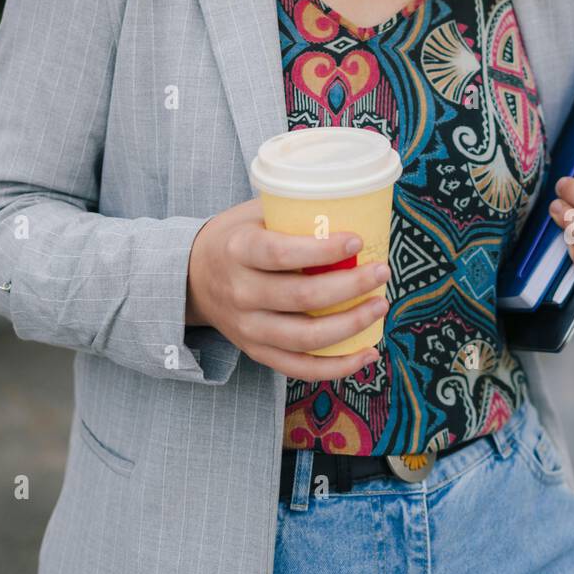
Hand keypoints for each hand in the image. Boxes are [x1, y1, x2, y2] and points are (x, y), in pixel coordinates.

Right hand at [187, 198, 389, 380]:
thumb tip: (351, 204)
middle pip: (302, 297)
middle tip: (382, 272)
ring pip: (306, 339)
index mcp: (238, 251)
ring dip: (351, 326)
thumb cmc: (236, 238)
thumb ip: (292, 211)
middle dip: (351, 287)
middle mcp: (240, 292)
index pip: (282, 254)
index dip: (323, 251)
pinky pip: (300, 369)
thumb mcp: (253, 214)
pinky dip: (338, 367)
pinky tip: (368, 353)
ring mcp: (247, 328)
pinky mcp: (256, 352)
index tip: (357, 240)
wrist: (192, 277)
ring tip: (381, 306)